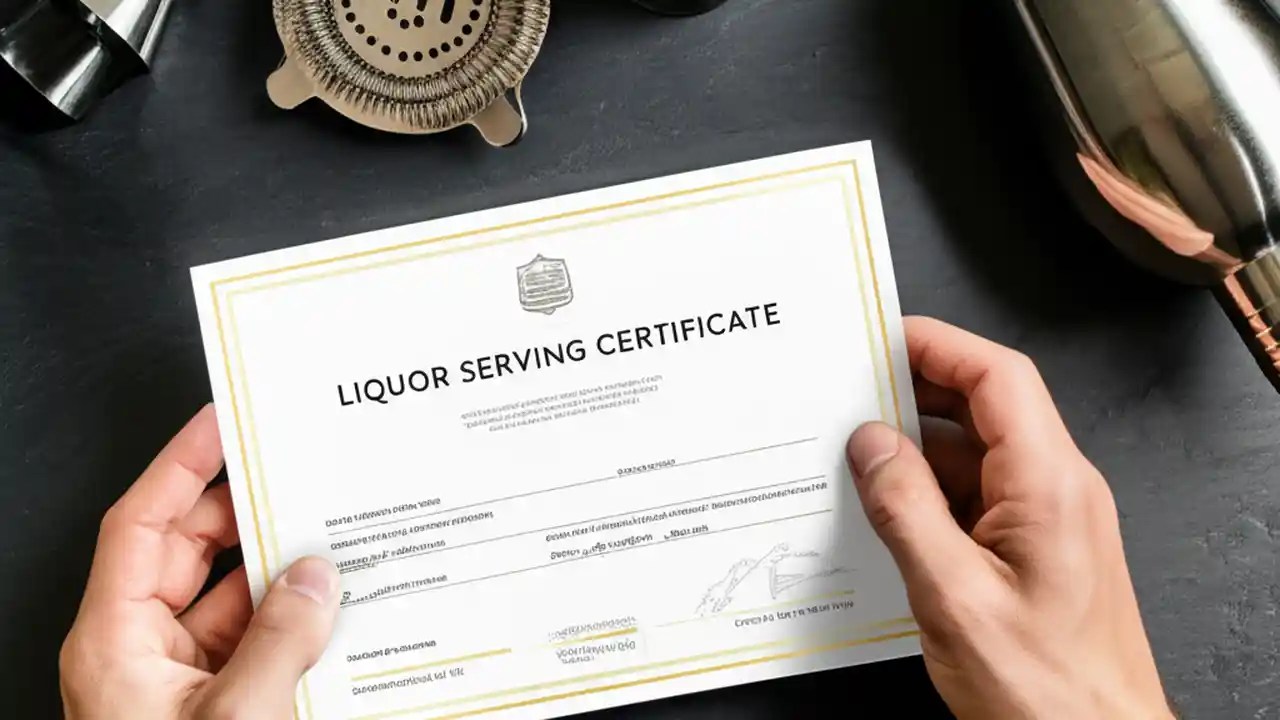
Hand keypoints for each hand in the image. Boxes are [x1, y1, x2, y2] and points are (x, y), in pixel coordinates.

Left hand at [60, 405, 339, 718]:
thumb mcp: (236, 714)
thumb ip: (281, 642)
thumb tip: (315, 580)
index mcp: (114, 643)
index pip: (139, 524)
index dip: (180, 464)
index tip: (218, 422)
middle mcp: (137, 651)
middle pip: (186, 550)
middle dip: (246, 514)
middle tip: (294, 481)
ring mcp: (173, 676)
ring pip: (227, 595)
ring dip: (278, 575)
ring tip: (330, 552)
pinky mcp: (209, 698)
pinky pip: (249, 638)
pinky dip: (289, 621)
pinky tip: (330, 611)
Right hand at [847, 318, 1170, 719]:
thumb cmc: (1045, 690)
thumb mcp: (953, 596)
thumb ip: (906, 510)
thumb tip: (871, 444)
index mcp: (1050, 484)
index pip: (998, 378)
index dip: (939, 345)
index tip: (884, 337)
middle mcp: (1059, 490)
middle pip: (988, 407)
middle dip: (918, 392)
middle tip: (851, 393)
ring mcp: (1051, 519)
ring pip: (979, 455)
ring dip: (920, 449)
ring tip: (855, 456)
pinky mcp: (1037, 549)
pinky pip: (980, 496)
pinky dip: (932, 491)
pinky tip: (888, 508)